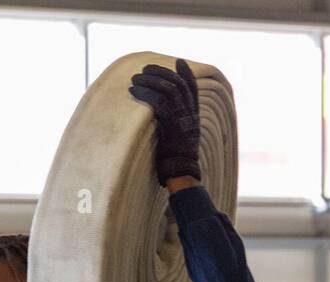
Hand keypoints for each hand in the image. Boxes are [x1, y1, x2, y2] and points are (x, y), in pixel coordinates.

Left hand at [129, 58, 200, 185]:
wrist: (181, 172)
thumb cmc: (176, 160)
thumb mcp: (181, 138)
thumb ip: (176, 124)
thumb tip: (163, 118)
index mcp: (195, 115)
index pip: (193, 88)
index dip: (186, 73)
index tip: (178, 62)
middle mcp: (191, 113)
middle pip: (178, 84)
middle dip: (161, 73)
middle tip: (146, 68)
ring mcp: (183, 117)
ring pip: (168, 89)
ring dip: (150, 81)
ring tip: (135, 78)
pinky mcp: (172, 124)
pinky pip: (158, 102)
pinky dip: (145, 94)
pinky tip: (134, 91)